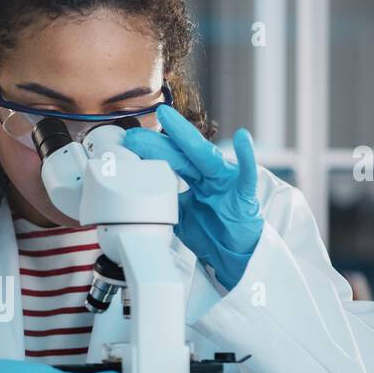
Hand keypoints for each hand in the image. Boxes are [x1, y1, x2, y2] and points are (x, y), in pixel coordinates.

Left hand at [123, 105, 262, 289]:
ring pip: (205, 156)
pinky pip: (247, 174)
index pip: (170, 160)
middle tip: (133, 133)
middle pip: (180, 154)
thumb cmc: (213, 232)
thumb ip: (165, 202)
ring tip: (167, 118)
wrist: (235, 255)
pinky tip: (242, 138)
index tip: (126, 143)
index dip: (149, 151)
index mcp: (195, 178)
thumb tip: (138, 196)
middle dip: (156, 142)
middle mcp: (209, 174)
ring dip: (186, 137)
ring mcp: (226, 181)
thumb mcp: (181, 217)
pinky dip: (246, 156)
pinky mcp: (244, 194)